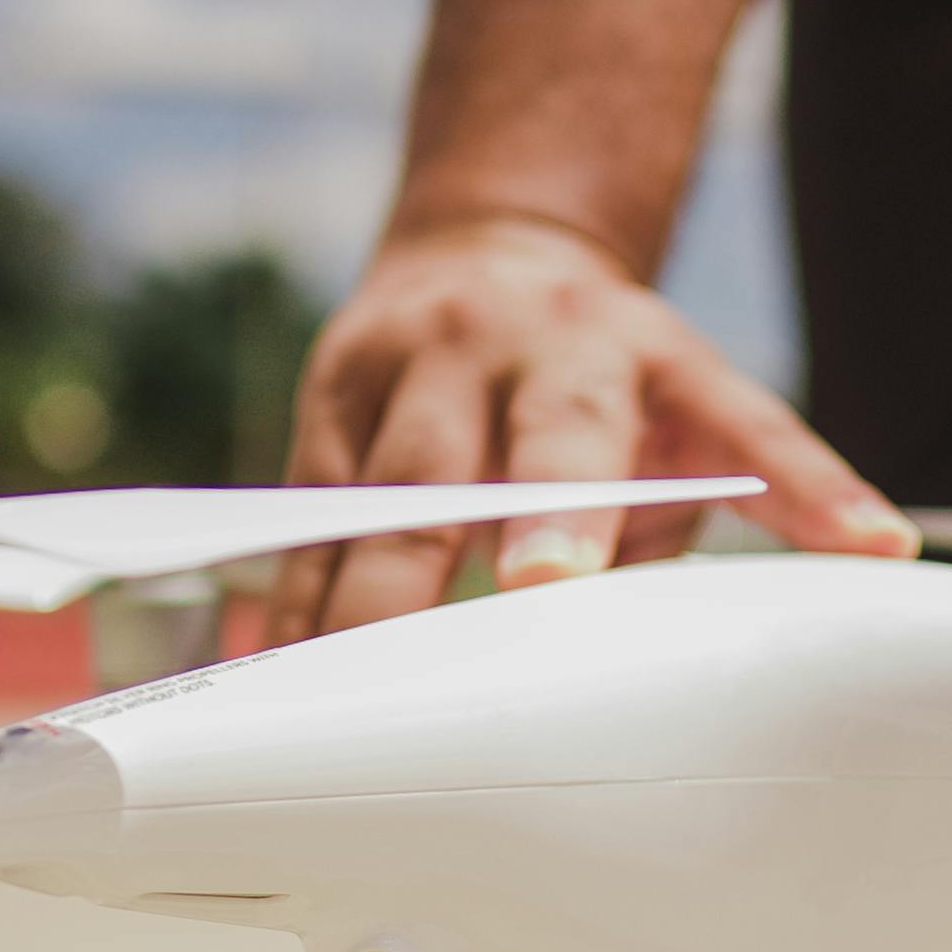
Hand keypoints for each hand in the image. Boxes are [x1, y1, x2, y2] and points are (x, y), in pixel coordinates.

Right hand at [260, 210, 915, 637]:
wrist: (492, 256)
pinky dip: (295, 598)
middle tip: (463, 631)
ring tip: (335, 695)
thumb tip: (646, 656)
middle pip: (489, 450)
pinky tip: (268, 669)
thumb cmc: (613, 382)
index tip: (565, 577)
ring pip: (382, 491)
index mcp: (632, 348)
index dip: (601, 505)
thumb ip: (672, 522)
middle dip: (468, 544)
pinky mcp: (333, 394)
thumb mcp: (683, 418)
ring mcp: (415, 361)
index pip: (632, 429)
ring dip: (359, 599)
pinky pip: (311, 514)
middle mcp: (520, 342)